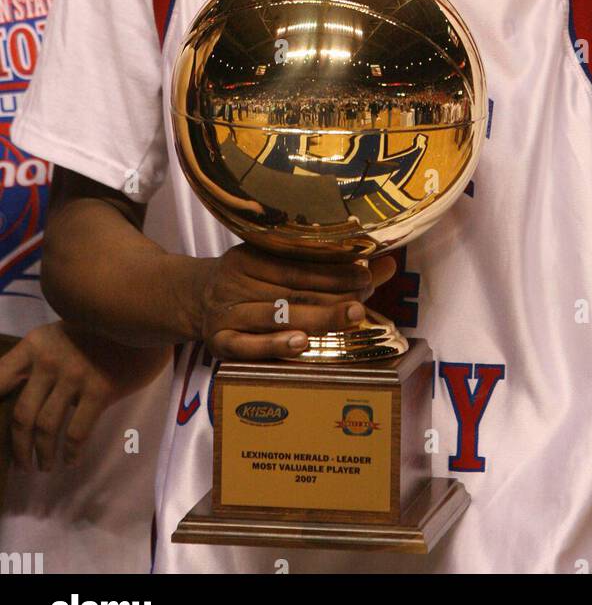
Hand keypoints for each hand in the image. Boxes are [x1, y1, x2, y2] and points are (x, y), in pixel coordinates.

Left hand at [0, 322, 169, 471]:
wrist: (141, 321)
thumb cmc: (97, 333)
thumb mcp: (59, 337)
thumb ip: (37, 362)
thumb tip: (15, 400)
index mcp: (35, 345)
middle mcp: (49, 360)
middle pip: (22, 414)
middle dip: (18, 447)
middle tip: (21, 464)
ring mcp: (75, 375)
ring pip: (47, 427)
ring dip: (42, 454)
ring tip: (44, 466)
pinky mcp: (100, 389)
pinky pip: (77, 432)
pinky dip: (71, 452)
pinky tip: (71, 460)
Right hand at [192, 244, 397, 361]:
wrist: (190, 300)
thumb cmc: (248, 283)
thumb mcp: (277, 266)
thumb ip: (328, 268)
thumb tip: (388, 263)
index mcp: (251, 257)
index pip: (296, 265)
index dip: (333, 271)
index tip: (366, 275)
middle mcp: (236, 282)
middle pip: (290, 291)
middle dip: (332, 297)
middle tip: (364, 302)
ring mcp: (226, 314)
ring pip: (273, 316)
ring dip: (313, 318)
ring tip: (347, 317)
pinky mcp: (218, 344)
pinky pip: (245, 347)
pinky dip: (272, 346)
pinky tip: (299, 344)